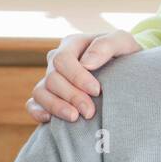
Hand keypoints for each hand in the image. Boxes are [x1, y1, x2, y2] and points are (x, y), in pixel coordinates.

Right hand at [26, 29, 140, 123]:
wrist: (127, 70)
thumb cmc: (125, 54)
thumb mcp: (123, 42)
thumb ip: (106, 45)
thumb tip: (86, 63)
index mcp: (72, 44)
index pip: (63, 60)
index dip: (77, 77)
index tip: (96, 91)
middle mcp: (57, 61)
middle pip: (52, 78)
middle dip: (71, 96)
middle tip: (90, 112)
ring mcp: (51, 79)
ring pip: (40, 92)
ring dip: (55, 106)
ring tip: (74, 118)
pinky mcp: (49, 96)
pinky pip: (33, 104)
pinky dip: (37, 111)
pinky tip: (49, 120)